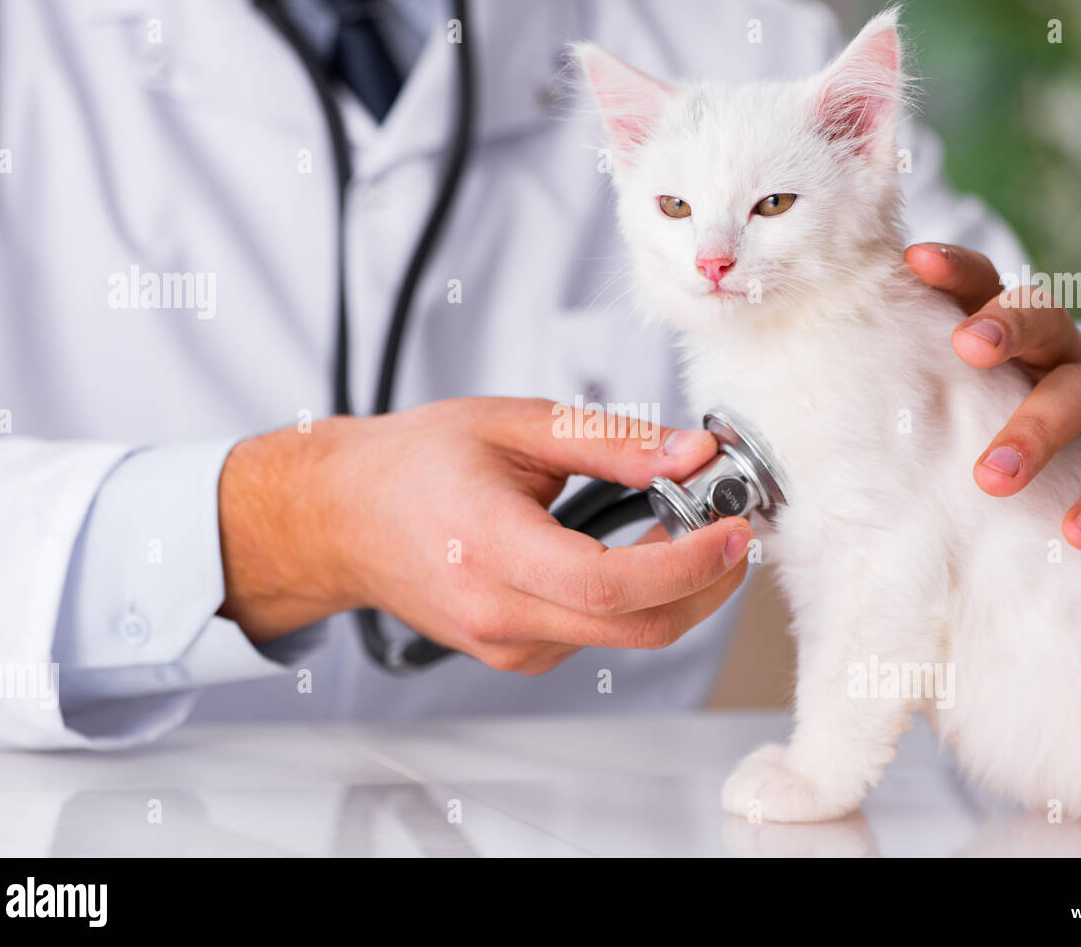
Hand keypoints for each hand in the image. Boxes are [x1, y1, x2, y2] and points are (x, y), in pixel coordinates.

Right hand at [218, 398, 752, 671]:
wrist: (345, 517)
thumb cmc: (416, 465)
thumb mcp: (516, 426)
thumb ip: (613, 443)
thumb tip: (692, 453)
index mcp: (492, 549)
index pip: (610, 586)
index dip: (687, 565)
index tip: (733, 529)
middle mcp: (498, 614)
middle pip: (636, 627)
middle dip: (707, 585)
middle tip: (735, 532)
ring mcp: (506, 645)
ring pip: (625, 638)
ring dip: (677, 592)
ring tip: (689, 530)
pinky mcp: (514, 655)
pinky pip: (597, 638)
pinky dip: (636, 602)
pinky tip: (637, 556)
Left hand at [905, 243, 1080, 548]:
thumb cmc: (998, 459)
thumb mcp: (954, 430)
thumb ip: (904, 420)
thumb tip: (774, 448)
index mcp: (1012, 346)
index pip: (986, 289)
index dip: (956, 271)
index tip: (916, 260)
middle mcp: (1064, 360)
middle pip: (1044, 321)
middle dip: (1006, 326)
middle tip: (967, 347)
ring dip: (1038, 430)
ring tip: (994, 477)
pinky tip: (1080, 528)